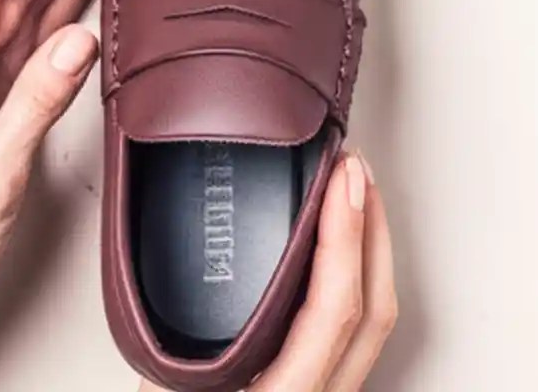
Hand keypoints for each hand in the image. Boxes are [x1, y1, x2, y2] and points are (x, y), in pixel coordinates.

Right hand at [141, 150, 398, 391]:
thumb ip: (172, 365)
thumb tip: (162, 297)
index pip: (335, 314)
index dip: (345, 239)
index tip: (342, 182)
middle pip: (374, 313)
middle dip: (372, 232)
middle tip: (356, 171)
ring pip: (372, 328)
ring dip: (369, 254)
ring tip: (352, 199)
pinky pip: (354, 338)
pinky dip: (355, 283)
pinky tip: (334, 257)